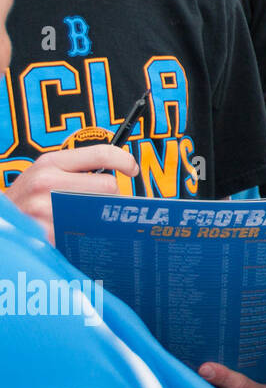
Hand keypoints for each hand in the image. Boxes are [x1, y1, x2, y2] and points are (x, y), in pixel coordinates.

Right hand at [4, 145, 137, 242]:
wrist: (2, 222)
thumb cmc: (26, 199)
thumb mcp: (44, 174)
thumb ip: (76, 169)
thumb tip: (119, 171)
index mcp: (49, 162)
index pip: (100, 153)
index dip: (124, 160)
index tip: (131, 169)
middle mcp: (46, 181)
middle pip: (107, 186)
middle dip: (108, 196)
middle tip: (95, 204)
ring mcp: (45, 207)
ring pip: (100, 210)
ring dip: (98, 216)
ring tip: (80, 217)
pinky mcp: (45, 232)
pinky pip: (84, 232)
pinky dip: (83, 234)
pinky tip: (70, 231)